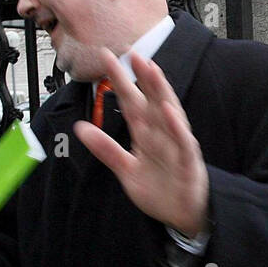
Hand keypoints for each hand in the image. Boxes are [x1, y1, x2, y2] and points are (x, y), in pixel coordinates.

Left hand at [73, 48, 208, 235]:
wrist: (185, 215)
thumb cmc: (160, 188)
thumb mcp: (126, 169)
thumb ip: (105, 149)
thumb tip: (80, 128)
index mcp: (146, 134)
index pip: (130, 101)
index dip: (119, 80)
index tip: (106, 58)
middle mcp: (161, 134)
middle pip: (149, 100)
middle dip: (140, 76)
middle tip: (129, 52)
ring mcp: (175, 146)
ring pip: (167, 113)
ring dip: (160, 90)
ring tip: (151, 69)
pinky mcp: (187, 162)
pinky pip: (182, 141)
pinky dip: (176, 126)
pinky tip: (168, 110)